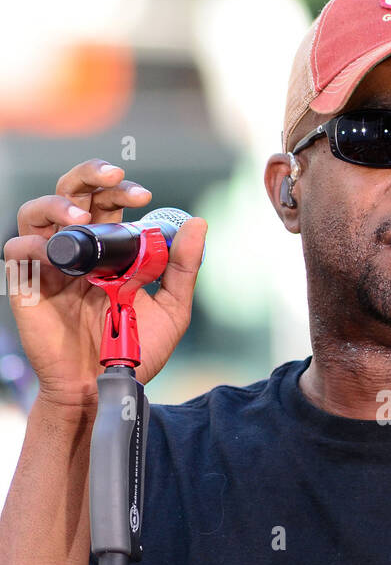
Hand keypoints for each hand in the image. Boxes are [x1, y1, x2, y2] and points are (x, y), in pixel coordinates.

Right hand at [5, 159, 205, 410]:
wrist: (105, 389)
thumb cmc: (134, 352)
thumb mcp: (172, 310)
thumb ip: (183, 268)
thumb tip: (198, 223)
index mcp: (106, 252)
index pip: (105, 204)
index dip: (120, 191)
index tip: (144, 195)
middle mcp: (76, 253)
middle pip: (70, 195)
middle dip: (88, 176)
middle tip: (114, 177)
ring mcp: (48, 268)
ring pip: (35, 213)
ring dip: (57, 204)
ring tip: (82, 215)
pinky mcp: (27, 287)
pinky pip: (17, 251)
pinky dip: (33, 243)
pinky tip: (56, 252)